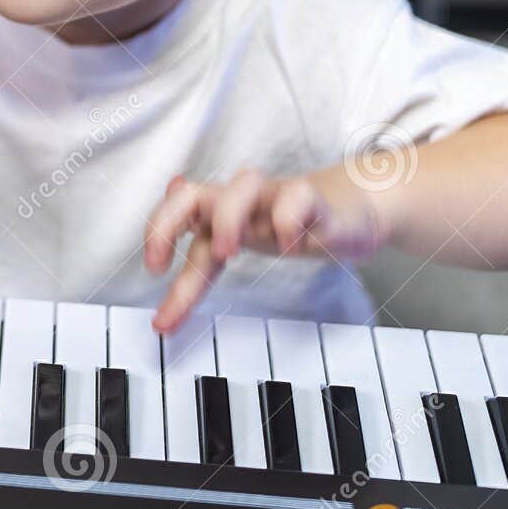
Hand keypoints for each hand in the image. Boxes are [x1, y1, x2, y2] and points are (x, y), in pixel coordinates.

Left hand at [143, 167, 390, 332]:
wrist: (350, 209)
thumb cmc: (291, 222)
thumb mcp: (242, 237)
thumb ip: (202, 248)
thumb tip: (159, 240)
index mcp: (218, 213)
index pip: (175, 229)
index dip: (157, 265)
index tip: (161, 321)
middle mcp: (239, 202)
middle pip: (191, 196)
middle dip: (165, 225)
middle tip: (158, 265)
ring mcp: (274, 198)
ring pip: (242, 186)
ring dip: (227, 218)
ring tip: (228, 254)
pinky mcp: (313, 201)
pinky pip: (298, 197)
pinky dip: (289, 220)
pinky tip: (289, 246)